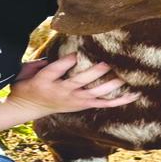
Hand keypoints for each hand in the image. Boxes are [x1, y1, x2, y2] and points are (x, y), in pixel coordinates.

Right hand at [6, 54, 140, 115]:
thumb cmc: (29, 86)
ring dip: (109, 86)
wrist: (27, 108)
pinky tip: (133, 95)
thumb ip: (41, 63)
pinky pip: (103, 103)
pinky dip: (119, 100)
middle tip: (106, 63)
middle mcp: (62, 92)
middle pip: (79, 82)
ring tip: (123, 77)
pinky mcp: (83, 104)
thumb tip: (59, 55)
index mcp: (46, 81)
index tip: (76, 53)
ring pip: (95, 93)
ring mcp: (75, 100)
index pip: (56, 70)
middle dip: (93, 73)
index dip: (67, 62)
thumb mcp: (28, 72)